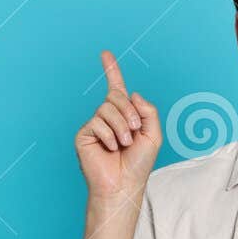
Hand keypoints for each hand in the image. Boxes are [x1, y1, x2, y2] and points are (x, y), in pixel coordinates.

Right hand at [75, 50, 160, 201]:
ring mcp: (95, 125)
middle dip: (129, 113)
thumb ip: (148, 110)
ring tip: (123, 145)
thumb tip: (131, 93)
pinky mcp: (84, 135)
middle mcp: (107, 118)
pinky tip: (110, 149)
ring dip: (121, 127)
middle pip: (116, 97)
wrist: (124, 185)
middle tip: (134, 133)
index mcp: (124, 115)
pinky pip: (97, 122)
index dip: (112, 70)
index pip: (117, 88)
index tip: (105, 53)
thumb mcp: (153, 134)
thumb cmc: (139, 164)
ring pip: (107, 109)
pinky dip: (109, 136)